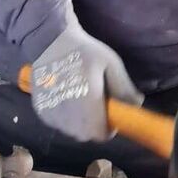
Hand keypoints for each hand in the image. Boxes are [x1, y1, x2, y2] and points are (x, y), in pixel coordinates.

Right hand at [30, 24, 142, 142]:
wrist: (49, 42)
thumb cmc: (84, 51)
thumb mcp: (110, 64)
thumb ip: (124, 87)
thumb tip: (136, 104)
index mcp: (87, 103)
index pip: (99, 134)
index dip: (108, 129)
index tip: (109, 115)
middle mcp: (67, 113)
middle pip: (85, 135)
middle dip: (94, 125)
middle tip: (96, 106)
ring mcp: (52, 113)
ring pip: (71, 131)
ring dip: (79, 122)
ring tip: (80, 100)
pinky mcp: (41, 111)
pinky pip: (58, 123)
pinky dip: (65, 117)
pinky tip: (66, 98)